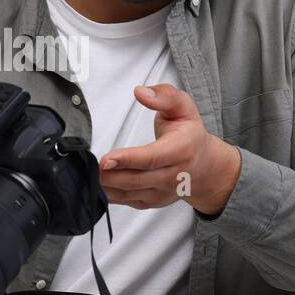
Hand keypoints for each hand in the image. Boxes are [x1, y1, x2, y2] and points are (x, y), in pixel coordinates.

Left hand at [99, 83, 241, 216]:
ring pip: (131, 192)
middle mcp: (174, 175)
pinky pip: (129, 201)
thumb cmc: (190, 134)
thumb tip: (141, 92)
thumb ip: (164, 96)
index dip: (127, 159)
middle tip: (89, 167)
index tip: (106, 159)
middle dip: (111, 175)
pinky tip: (99, 185)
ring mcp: (164, 192)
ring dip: (107, 186)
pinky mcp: (154, 202)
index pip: (151, 158)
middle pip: (137, 179)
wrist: (205, 166)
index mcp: (182, 150)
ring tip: (89, 174)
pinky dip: (111, 195)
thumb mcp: (184, 107)